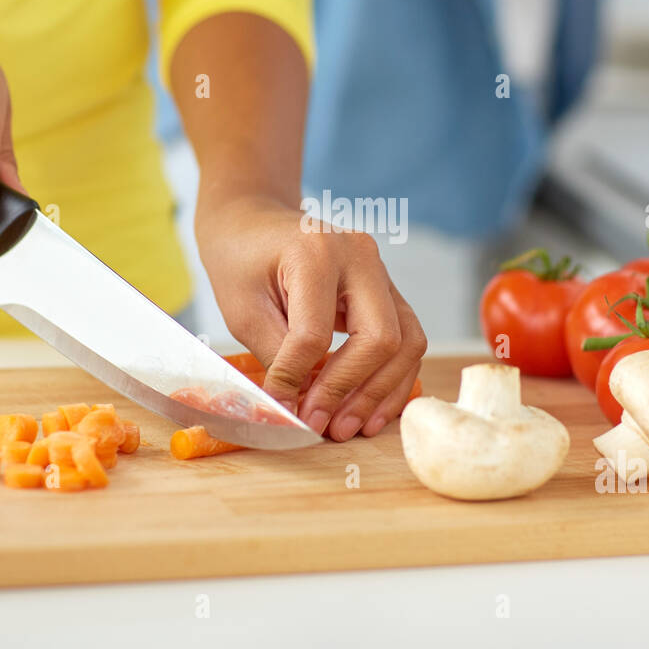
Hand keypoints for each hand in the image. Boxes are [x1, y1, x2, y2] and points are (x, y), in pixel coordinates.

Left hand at [195, 195, 427, 441]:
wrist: (254, 221)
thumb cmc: (241, 259)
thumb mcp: (243, 308)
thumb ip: (276, 356)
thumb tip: (298, 408)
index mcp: (315, 251)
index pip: (316, 333)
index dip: (299, 379)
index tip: (283, 411)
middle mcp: (361, 256)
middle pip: (381, 337)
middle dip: (352, 391)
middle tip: (323, 426)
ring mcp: (382, 271)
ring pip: (407, 343)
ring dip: (380, 393)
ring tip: (348, 428)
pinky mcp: (389, 290)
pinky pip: (407, 340)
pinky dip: (391, 380)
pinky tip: (369, 411)